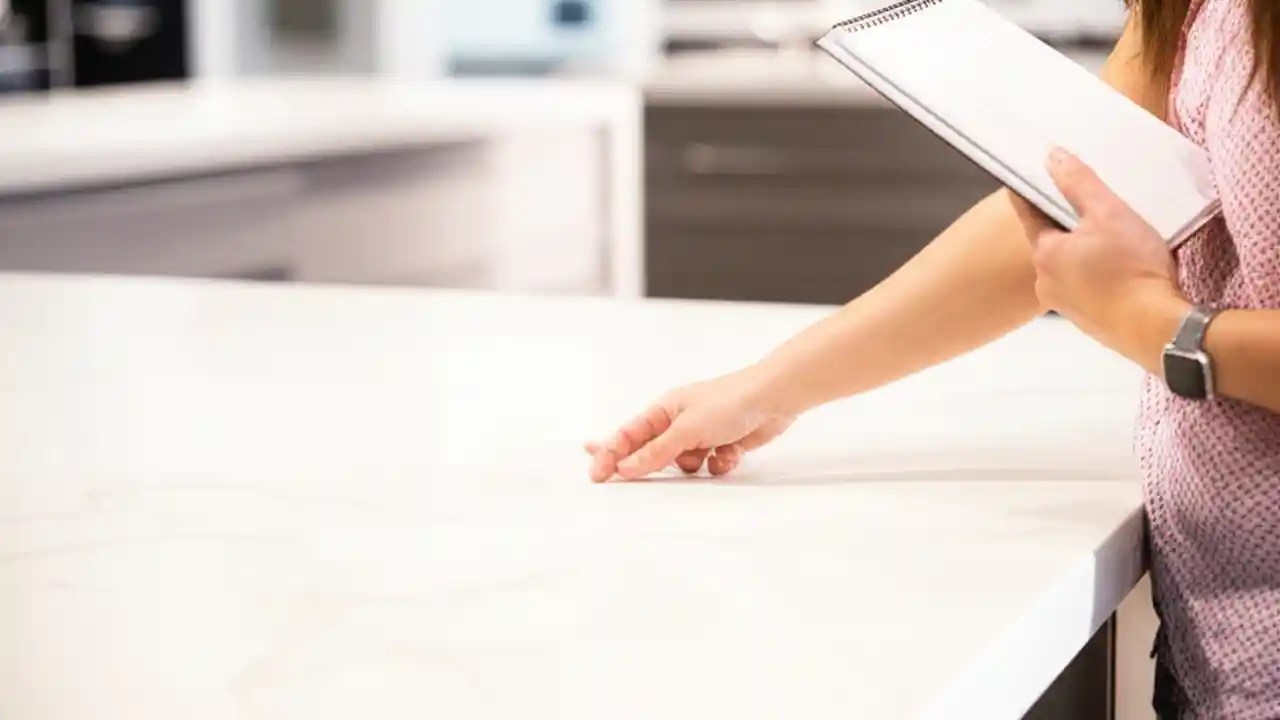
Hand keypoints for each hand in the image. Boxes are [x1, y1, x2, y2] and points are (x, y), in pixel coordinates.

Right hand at [585, 367, 795, 482]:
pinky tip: (731, 453)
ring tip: (705, 454)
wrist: (773, 399)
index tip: (597, 475)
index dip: (609, 454)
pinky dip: (718, 463)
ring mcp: (701, 434)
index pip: (628, 434)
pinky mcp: (723, 445)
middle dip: (647, 465)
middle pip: (652, 451)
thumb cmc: (728, 403)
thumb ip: (655, 452)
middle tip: (621, 480)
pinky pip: (709, 466)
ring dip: (693, 464)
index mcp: (664, 410)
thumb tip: (625, 468)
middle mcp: (680, 422)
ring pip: (682, 463)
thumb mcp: (686, 430)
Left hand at [1013, 148, 1189, 366]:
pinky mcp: (1087, 320)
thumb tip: (1053, 158)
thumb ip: (1079, 184)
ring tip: (1115, 242)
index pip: (1030, 212)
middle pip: (1052, 242)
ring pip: (1070, 267)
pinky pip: (1086, 289)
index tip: (1030, 178)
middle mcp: (1045, 282)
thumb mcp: (1109, 213)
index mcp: (1045, 253)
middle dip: (1069, 226)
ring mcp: (1065, 304)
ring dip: (1086, 254)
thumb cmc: (1132, 269)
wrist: (1157, 327)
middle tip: (1093, 210)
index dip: (1033, 193)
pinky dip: (1098, 277)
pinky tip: (1122, 272)